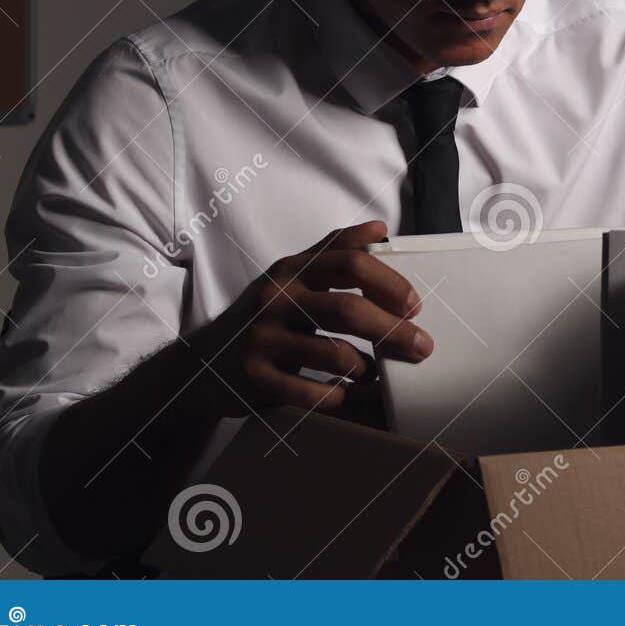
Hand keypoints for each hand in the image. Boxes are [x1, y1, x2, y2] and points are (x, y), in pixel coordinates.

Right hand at [186, 220, 430, 416]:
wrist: (203, 362)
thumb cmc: (264, 316)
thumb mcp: (292, 275)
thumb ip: (334, 249)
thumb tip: (380, 229)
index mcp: (292, 269)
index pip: (350, 262)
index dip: (390, 283)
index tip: (415, 305)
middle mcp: (275, 298)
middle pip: (348, 310)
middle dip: (394, 331)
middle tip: (421, 346)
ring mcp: (261, 338)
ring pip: (333, 354)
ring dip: (366, 368)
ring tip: (377, 373)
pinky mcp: (253, 377)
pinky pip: (309, 393)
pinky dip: (336, 396)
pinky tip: (345, 394)